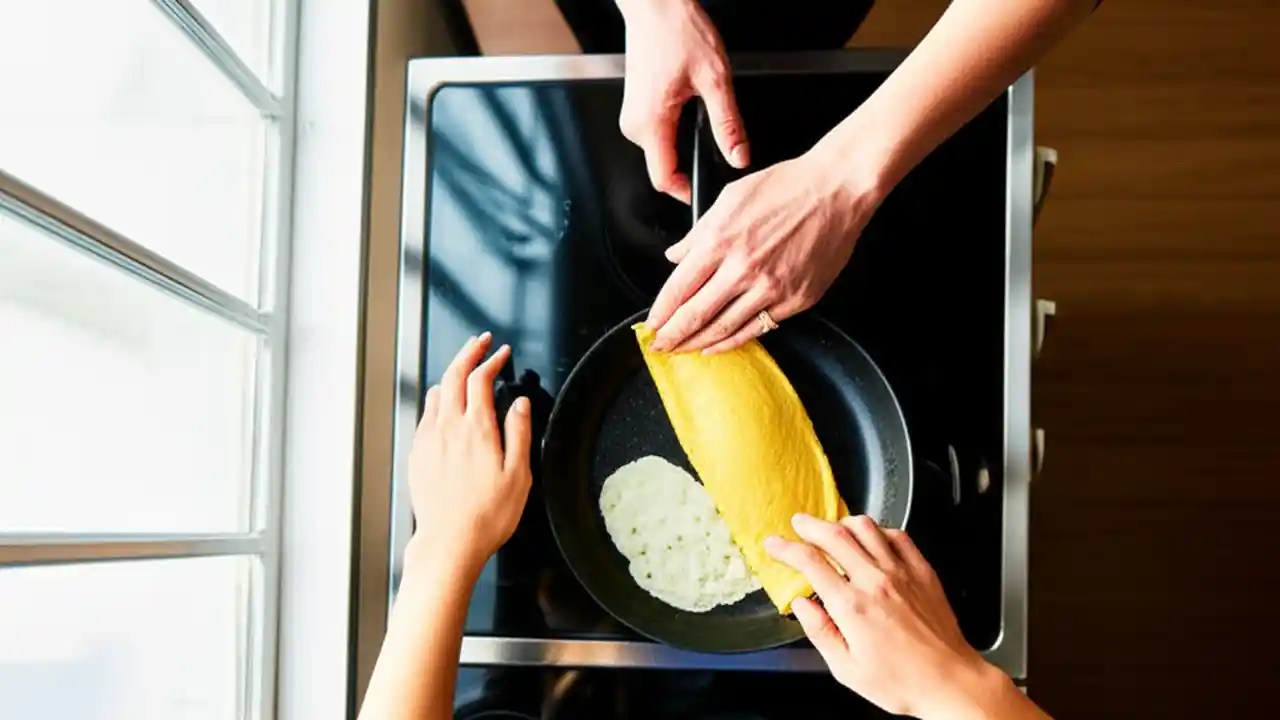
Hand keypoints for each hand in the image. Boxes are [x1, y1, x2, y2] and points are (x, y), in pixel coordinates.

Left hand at [405, 333, 532, 569]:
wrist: (449, 543)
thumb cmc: (487, 515)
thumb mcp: (518, 475)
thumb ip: (519, 433)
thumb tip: (519, 403)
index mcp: (476, 429)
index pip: (480, 379)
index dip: (492, 360)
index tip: (502, 352)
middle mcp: (448, 428)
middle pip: (454, 375)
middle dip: (468, 353)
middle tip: (480, 342)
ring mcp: (429, 440)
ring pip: (436, 392)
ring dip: (451, 373)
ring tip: (464, 368)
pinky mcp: (418, 454)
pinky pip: (426, 414)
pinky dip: (438, 398)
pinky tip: (444, 404)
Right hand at [618, 0, 747, 201]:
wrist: (655, 5)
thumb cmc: (678, 30)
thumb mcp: (714, 79)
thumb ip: (727, 124)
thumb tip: (738, 155)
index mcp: (651, 121)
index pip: (663, 178)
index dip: (686, 192)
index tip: (705, 193)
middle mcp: (635, 123)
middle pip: (663, 167)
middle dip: (690, 167)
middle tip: (718, 154)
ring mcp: (633, 115)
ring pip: (660, 150)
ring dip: (684, 147)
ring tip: (705, 123)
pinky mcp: (636, 107)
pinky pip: (656, 133)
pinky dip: (675, 131)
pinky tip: (690, 109)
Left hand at [645, 152, 881, 352]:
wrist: (836, 191)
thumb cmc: (787, 186)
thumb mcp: (730, 197)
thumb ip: (699, 231)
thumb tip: (676, 255)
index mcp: (720, 241)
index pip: (678, 288)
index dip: (661, 312)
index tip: (652, 324)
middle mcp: (742, 269)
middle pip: (696, 314)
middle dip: (672, 336)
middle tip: (659, 347)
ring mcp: (770, 288)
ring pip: (723, 328)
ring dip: (697, 343)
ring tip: (683, 350)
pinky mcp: (795, 300)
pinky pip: (756, 329)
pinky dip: (732, 342)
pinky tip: (717, 347)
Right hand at [766, 514, 1028, 719]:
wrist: (950, 682)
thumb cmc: (902, 682)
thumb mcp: (847, 669)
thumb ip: (820, 632)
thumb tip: (802, 605)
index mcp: (852, 606)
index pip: (810, 562)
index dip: (786, 548)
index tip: (774, 544)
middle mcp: (875, 582)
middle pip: (834, 535)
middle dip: (810, 525)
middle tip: (798, 524)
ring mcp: (902, 573)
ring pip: (866, 527)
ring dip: (842, 522)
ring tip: (833, 528)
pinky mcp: (923, 572)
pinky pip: (898, 536)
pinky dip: (879, 530)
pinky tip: (873, 538)